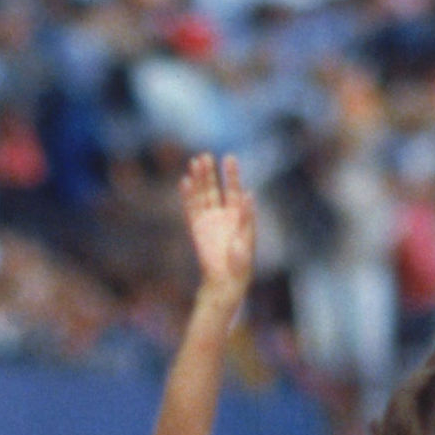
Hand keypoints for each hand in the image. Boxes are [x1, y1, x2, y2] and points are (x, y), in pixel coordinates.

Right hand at [179, 152, 256, 296]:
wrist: (226, 279)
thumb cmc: (242, 262)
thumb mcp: (248, 237)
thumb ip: (247, 215)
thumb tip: (249, 193)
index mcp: (238, 214)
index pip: (234, 189)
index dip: (231, 174)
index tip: (229, 158)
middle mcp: (222, 214)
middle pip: (214, 188)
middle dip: (210, 173)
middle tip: (205, 156)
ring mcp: (208, 220)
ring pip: (202, 195)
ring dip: (198, 180)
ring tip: (195, 162)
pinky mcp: (197, 228)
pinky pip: (191, 209)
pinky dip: (188, 196)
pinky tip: (185, 181)